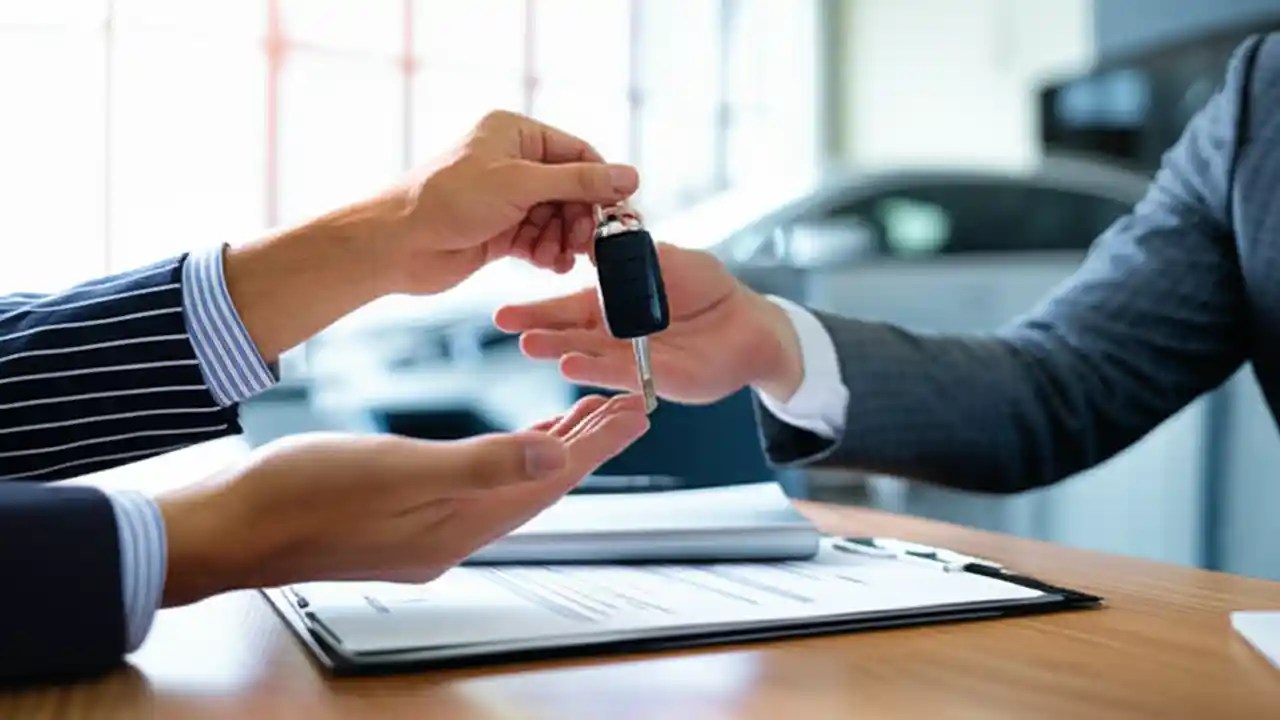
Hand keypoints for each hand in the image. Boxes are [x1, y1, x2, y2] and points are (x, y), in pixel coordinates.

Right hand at [156, 395, 648, 604]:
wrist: (236, 525)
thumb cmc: (306, 494)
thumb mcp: (400, 470)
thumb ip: (482, 465)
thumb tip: (554, 453)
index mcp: (462, 523)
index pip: (551, 477)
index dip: (598, 441)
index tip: (641, 408)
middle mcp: (456, 532)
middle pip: (541, 481)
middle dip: (588, 441)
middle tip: (630, 402)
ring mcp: (432, 528)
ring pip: (513, 481)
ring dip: (552, 445)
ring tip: (587, 410)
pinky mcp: (408, 516)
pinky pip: (481, 482)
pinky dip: (507, 454)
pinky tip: (513, 435)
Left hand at [222, 110, 638, 359]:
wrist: (397, 245)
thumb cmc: (448, 201)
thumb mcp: (520, 185)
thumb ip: (578, 182)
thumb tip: (629, 176)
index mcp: (515, 134)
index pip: (577, 152)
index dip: (601, 183)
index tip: (621, 211)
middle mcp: (512, 162)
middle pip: (570, 189)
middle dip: (582, 217)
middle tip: (590, 244)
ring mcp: (506, 198)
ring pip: (557, 218)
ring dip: (566, 239)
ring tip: (564, 257)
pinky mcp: (500, 231)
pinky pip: (539, 239)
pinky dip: (548, 253)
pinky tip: (551, 265)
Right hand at [494, 243, 805, 404]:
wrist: (748, 322)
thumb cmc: (708, 287)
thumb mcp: (670, 259)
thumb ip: (635, 255)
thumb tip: (598, 238)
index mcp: (611, 303)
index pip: (567, 306)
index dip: (536, 310)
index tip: (503, 312)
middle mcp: (614, 334)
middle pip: (570, 333)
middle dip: (538, 330)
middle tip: (508, 328)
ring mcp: (630, 357)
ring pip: (590, 354)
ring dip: (560, 350)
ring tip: (531, 346)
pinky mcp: (652, 377)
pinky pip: (621, 372)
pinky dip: (595, 368)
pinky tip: (569, 364)